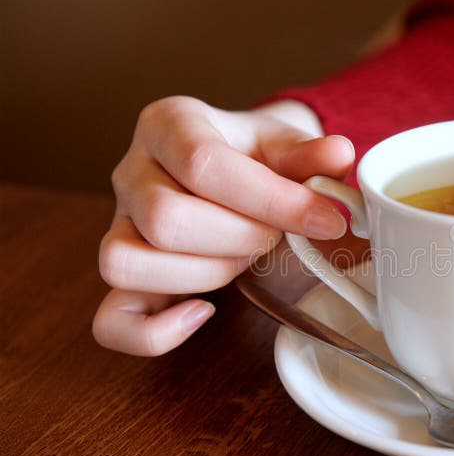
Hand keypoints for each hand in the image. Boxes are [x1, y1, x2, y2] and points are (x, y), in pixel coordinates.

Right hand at [92, 97, 353, 355]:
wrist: (231, 169)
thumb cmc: (255, 158)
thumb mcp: (287, 145)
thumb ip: (312, 154)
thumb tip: (340, 154)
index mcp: (168, 123)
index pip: (204, 165)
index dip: (272, 201)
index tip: (327, 221)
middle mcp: (131, 172)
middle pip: (165, 219)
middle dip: (240, 239)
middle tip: (275, 236)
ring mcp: (118, 226)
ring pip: (129, 263)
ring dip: (206, 274)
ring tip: (241, 258)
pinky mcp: (124, 275)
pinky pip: (111, 320)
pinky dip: (155, 332)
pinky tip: (203, 313)